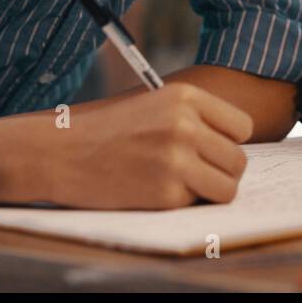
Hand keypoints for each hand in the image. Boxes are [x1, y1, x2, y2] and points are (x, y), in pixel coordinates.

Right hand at [40, 83, 253, 209]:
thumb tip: (236, 147)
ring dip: (209, 191)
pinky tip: (152, 190)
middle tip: (193, 172)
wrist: (58, 152)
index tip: (210, 148)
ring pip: (228, 187)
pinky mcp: (165, 193)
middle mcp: (185, 125)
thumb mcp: (154, 104)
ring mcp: (176, 160)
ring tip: (181, 184)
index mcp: (185, 97)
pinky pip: (196, 205)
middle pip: (238, 160)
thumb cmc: (108, 130)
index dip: (228, 142)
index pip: (243, 126)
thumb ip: (195, 118)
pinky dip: (180, 204)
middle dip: (220, 171)